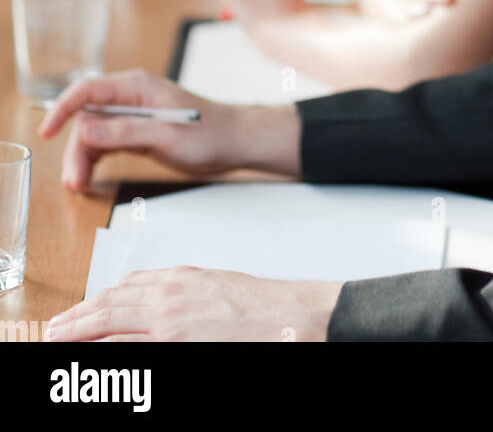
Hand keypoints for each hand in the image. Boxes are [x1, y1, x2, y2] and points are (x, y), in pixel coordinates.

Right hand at [37, 69, 301, 190]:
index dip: (63, 108)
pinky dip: (95, 159)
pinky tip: (89, 176)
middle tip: (74, 181)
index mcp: (137, 86)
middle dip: (76, 147)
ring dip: (83, 157)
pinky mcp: (138, 131)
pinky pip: (106, 142)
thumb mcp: (166, 136)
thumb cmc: (209, 134)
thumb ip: (126, 131)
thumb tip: (86, 127)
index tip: (47, 132)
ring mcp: (134, 114)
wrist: (235, 141)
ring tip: (79, 185)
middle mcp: (132, 96)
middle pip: (87, 117)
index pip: (88, 89)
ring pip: (94, 132)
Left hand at [45, 269, 341, 341]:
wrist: (291, 315)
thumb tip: (154, 303)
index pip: (124, 288)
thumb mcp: (215, 286)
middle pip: (110, 306)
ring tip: (59, 341)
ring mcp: (171, 323)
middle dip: (78, 319)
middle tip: (55, 329)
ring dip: (82, 335)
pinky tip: (92, 359)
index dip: (96, 301)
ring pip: (112, 326)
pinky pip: (131, 350)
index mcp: (180, 278)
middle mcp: (170, 296)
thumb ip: (182, 292)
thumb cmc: (263, 305)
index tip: (80, 311)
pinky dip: (108, 352)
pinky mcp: (177, 345)